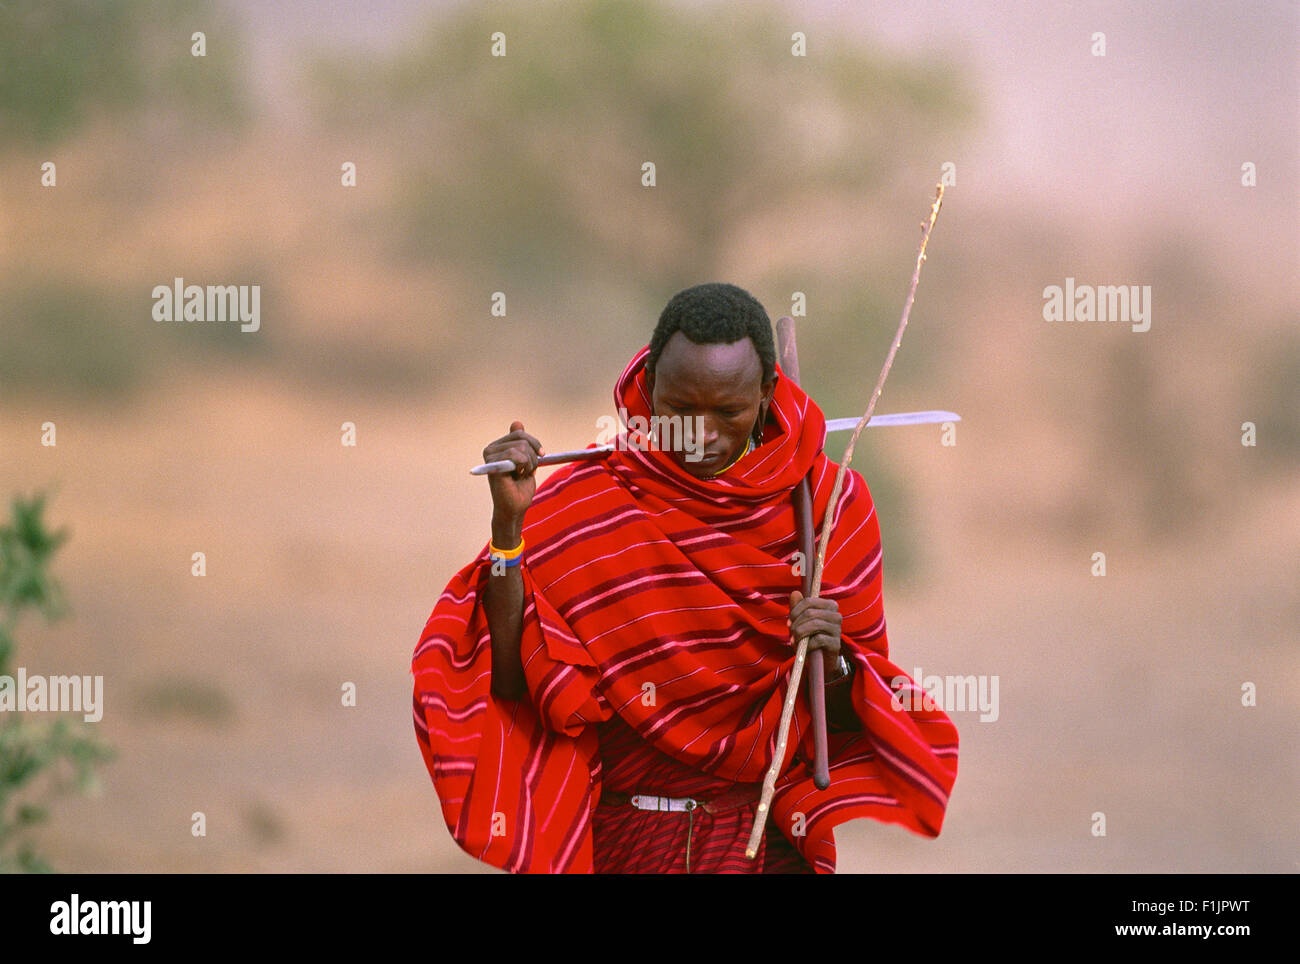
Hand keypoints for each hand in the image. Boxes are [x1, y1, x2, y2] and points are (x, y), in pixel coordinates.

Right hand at [483, 421, 543, 537]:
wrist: (515, 507)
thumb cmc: (520, 487)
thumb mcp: (525, 461)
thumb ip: (520, 443)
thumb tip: (516, 422)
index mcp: (497, 447)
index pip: (519, 433)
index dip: (534, 443)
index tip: (542, 455)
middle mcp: (491, 449)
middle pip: (521, 439)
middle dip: (532, 455)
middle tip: (527, 471)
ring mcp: (490, 457)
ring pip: (520, 447)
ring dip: (529, 463)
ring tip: (522, 475)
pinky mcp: (494, 465)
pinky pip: (515, 455)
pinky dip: (524, 465)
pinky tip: (518, 475)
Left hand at [787, 590, 841, 663]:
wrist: (820, 661)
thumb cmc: (809, 637)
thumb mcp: (800, 622)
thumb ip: (797, 607)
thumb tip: (795, 593)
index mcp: (829, 605)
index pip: (809, 601)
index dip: (795, 611)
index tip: (788, 622)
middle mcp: (836, 615)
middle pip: (811, 613)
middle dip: (797, 623)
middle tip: (791, 632)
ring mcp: (838, 629)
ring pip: (815, 624)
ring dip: (800, 633)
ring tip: (794, 640)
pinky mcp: (836, 643)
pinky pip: (819, 639)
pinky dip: (807, 644)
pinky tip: (804, 648)